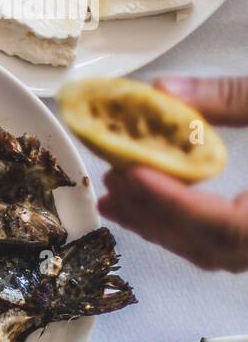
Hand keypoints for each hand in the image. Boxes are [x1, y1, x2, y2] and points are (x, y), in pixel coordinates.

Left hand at [98, 77, 247, 271]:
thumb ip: (230, 98)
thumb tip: (165, 91)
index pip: (228, 227)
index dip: (175, 203)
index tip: (133, 175)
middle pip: (208, 244)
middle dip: (153, 212)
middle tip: (111, 181)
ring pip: (208, 250)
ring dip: (157, 221)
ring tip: (112, 193)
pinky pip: (215, 243)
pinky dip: (176, 222)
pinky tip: (143, 201)